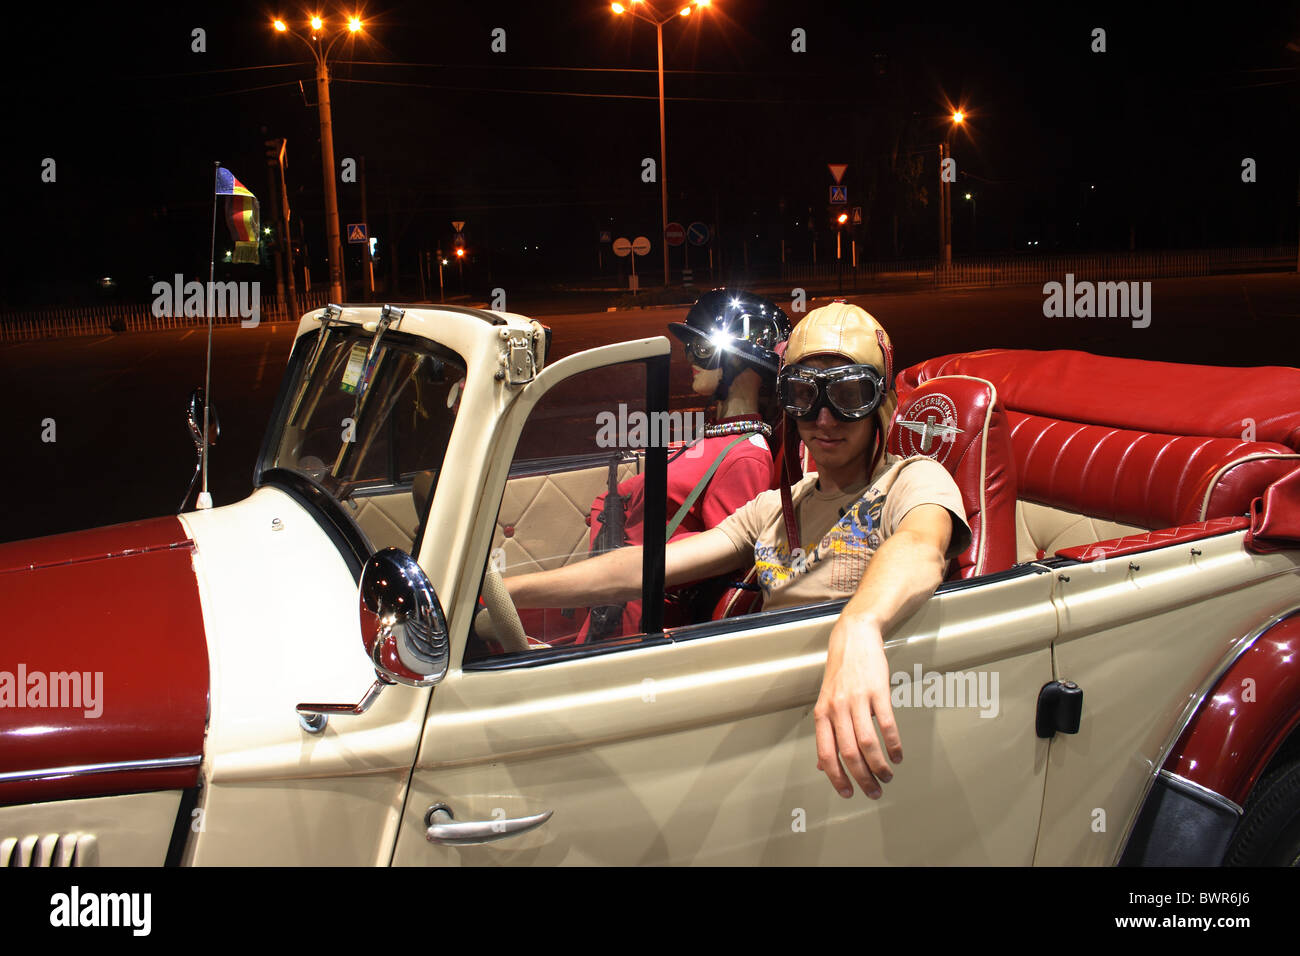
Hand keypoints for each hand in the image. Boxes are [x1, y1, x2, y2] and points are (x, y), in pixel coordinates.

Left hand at [814, 615, 901, 798]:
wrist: (854, 637)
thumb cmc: (841, 672)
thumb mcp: (826, 701)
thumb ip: (826, 732)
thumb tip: (823, 765)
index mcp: (822, 713)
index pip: (827, 753)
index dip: (837, 777)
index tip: (848, 793)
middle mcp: (837, 708)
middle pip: (849, 753)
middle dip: (863, 778)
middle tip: (874, 791)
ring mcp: (858, 699)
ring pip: (868, 743)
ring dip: (879, 766)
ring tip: (887, 776)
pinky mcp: (877, 691)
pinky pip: (886, 725)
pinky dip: (893, 745)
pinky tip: (897, 755)